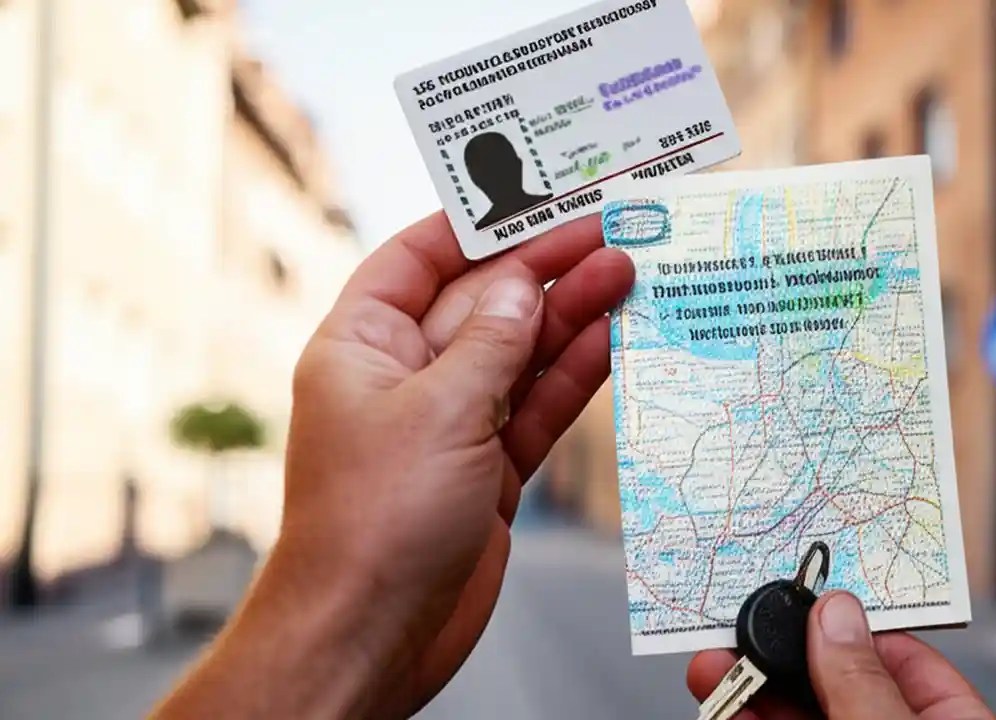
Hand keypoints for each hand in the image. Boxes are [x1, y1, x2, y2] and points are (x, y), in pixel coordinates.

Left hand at [153, 213, 634, 718]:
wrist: (373, 632)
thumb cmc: (375, 521)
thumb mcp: (438, 412)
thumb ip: (491, 343)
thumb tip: (522, 284)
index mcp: (363, 345)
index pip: (420, 259)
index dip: (480, 223)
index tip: (538, 194)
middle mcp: (406, 376)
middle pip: (485, 302)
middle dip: (546, 268)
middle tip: (611, 231)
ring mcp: (451, 423)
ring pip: (520, 352)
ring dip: (572, 315)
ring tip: (628, 272)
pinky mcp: (488, 468)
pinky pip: (535, 406)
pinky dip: (572, 375)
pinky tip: (611, 339)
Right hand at [687, 592, 994, 719]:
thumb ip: (866, 686)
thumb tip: (837, 616)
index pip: (903, 657)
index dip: (846, 623)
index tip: (800, 595)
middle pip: (837, 682)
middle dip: (781, 654)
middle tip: (736, 626)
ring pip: (797, 714)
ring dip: (750, 687)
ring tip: (710, 665)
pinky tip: (722, 706)